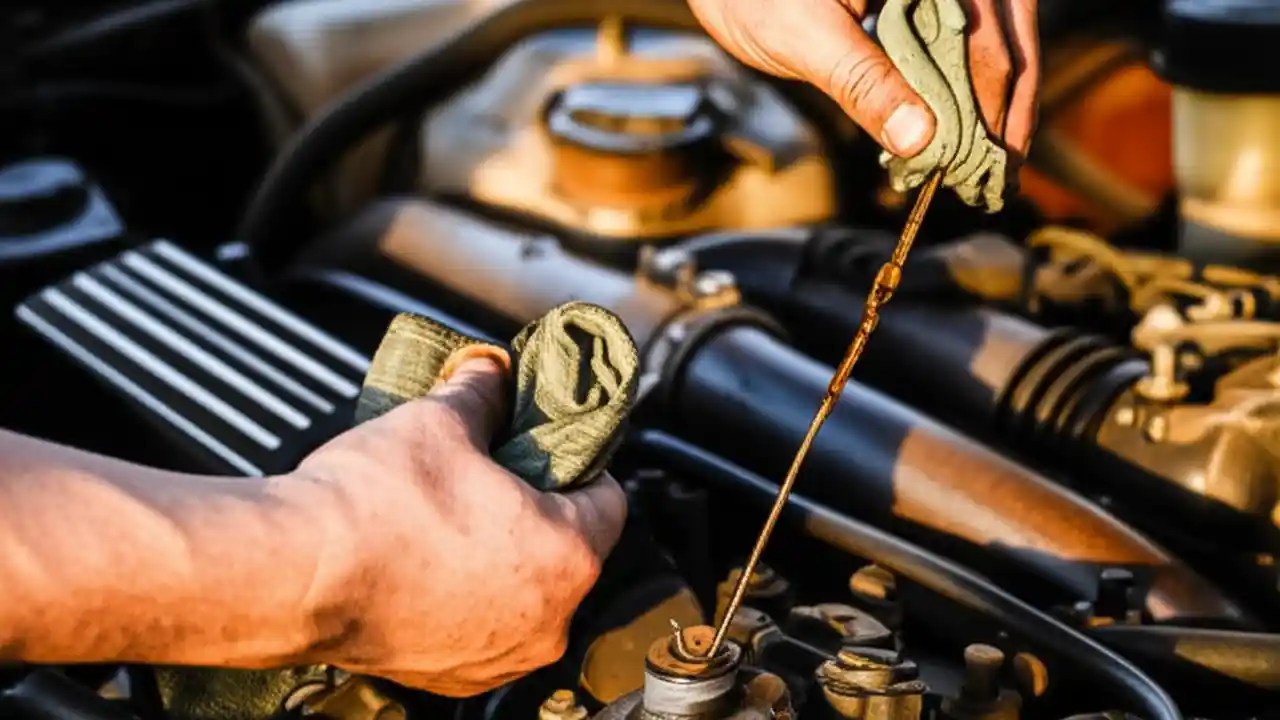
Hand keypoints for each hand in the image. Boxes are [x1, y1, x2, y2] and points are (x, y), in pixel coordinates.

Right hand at [283, 352, 626, 695]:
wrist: (292, 576)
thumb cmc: (370, 509)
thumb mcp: (439, 422)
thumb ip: (482, 393)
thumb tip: (490, 372)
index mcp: (567, 554)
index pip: (609, 498)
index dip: (580, 463)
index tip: (552, 449)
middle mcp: (547, 619)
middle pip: (569, 549)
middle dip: (538, 509)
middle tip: (497, 475)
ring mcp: (502, 655)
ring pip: (527, 592)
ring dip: (504, 556)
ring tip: (456, 517)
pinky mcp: (455, 677)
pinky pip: (486, 627)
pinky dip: (469, 596)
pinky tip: (430, 560)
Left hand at [689, 0, 1038, 156]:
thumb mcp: (806, 39)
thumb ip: (864, 84)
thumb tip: (919, 137)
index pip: (987, 34)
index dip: (996, 102)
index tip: (992, 160)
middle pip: (1008, 31)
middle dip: (1008, 100)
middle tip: (1002, 169)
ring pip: (998, 30)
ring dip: (997, 90)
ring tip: (993, 153)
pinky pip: (967, 30)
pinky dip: (970, 76)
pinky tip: (964, 121)